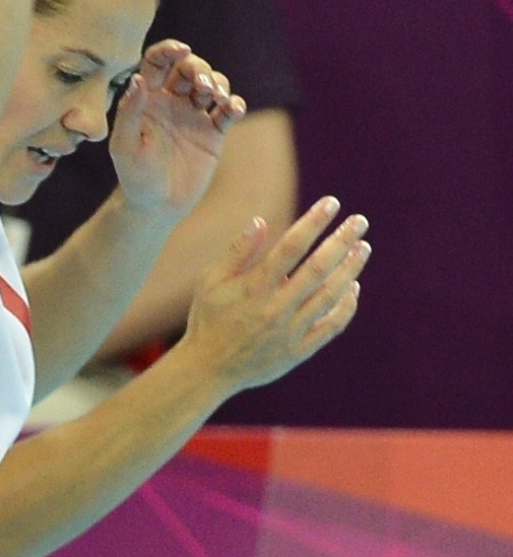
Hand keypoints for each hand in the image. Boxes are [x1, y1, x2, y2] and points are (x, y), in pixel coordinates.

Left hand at [109, 40, 248, 220]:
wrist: (157, 206)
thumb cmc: (134, 175)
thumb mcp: (125, 145)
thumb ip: (130, 112)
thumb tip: (138, 79)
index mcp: (146, 98)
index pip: (157, 61)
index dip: (169, 49)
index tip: (182, 49)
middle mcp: (171, 101)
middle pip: (189, 68)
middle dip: (200, 68)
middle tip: (203, 86)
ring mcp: (194, 115)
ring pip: (213, 84)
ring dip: (219, 83)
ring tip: (217, 99)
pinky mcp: (214, 133)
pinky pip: (228, 111)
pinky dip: (235, 105)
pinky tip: (232, 109)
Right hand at [180, 196, 368, 392]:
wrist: (209, 368)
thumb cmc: (208, 318)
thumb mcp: (210, 281)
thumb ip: (237, 251)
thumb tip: (260, 220)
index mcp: (253, 287)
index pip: (291, 247)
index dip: (313, 222)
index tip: (331, 203)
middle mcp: (275, 307)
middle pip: (317, 268)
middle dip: (341, 241)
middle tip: (359, 222)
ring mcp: (290, 331)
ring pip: (330, 295)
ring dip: (350, 269)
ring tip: (363, 248)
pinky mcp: (299, 351)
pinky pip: (331, 326)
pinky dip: (346, 306)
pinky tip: (353, 287)